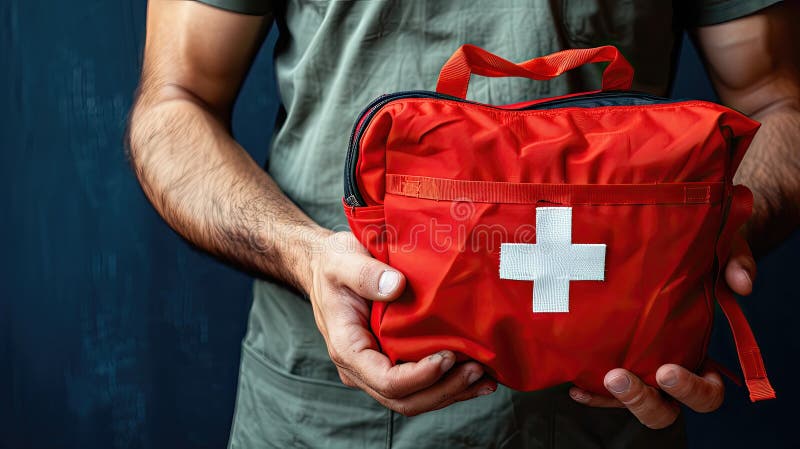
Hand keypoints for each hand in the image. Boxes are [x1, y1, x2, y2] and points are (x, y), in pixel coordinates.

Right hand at [306, 232, 495, 415]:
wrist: (324, 266)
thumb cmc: (332, 264)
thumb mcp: (341, 261)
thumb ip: (365, 274)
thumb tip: (396, 285)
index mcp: (347, 348)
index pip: (385, 380)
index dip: (420, 377)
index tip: (448, 356)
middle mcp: (360, 367)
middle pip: (404, 399)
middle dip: (443, 390)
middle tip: (477, 371)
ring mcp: (376, 367)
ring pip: (414, 398)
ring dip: (451, 391)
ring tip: (484, 378)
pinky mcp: (391, 361)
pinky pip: (419, 384)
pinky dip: (448, 383)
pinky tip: (475, 374)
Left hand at [568, 233, 755, 428]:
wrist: (677, 250)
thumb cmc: (706, 260)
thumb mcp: (726, 256)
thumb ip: (738, 267)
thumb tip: (741, 284)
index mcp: (704, 363)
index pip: (707, 394)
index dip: (690, 390)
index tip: (666, 371)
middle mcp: (673, 376)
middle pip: (666, 411)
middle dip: (643, 400)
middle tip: (619, 377)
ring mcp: (643, 374)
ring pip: (634, 404)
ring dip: (615, 400)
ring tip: (600, 378)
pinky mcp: (618, 364)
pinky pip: (605, 391)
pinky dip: (592, 393)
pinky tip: (576, 386)